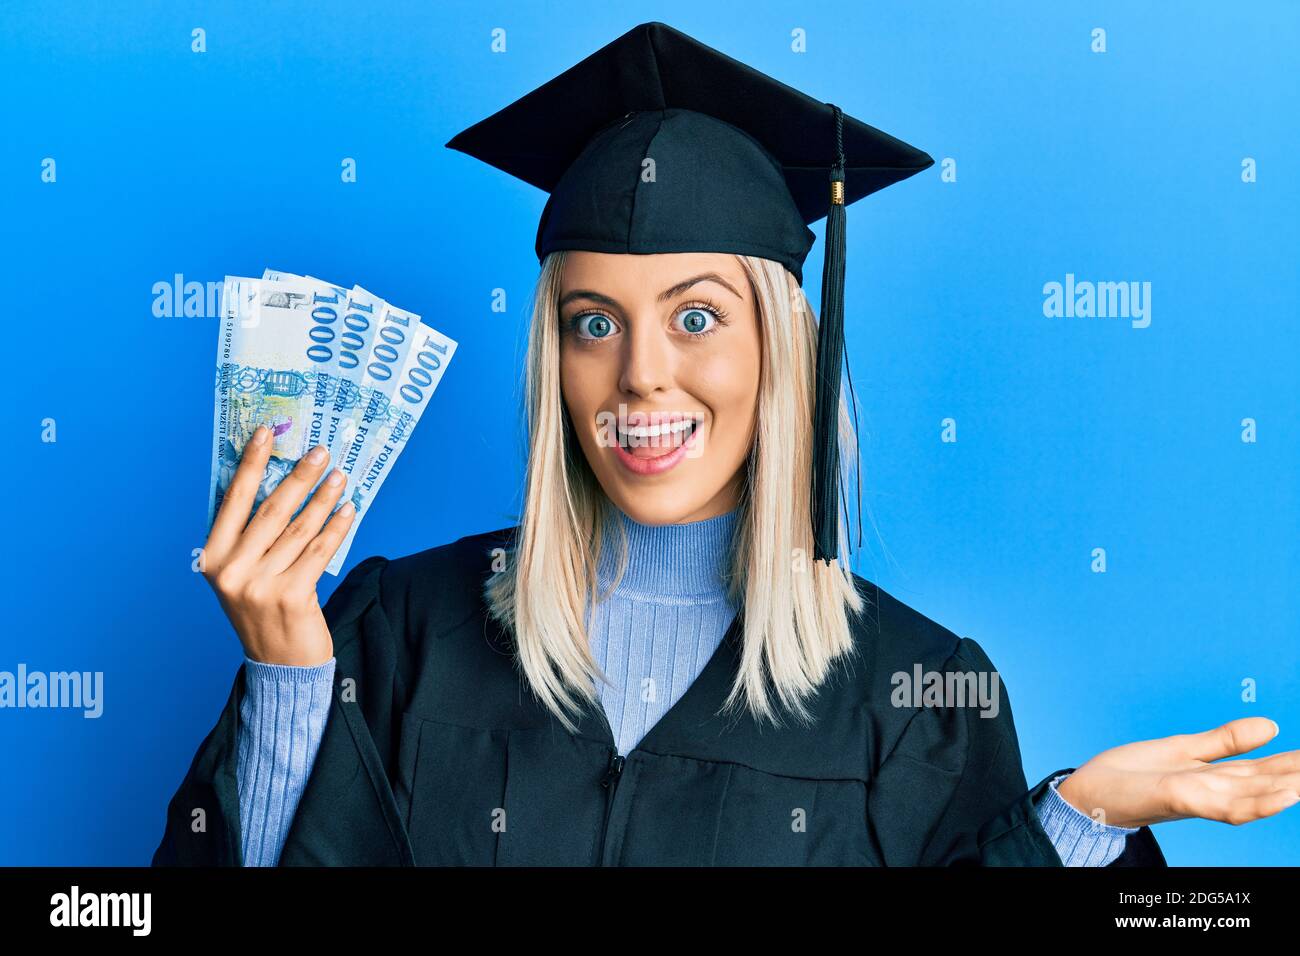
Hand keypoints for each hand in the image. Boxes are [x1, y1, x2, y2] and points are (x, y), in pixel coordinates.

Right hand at [200, 424, 355, 665]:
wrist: (280, 667)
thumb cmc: (264, 611)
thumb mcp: (244, 574)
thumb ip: (252, 537)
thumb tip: (279, 481)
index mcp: (213, 560)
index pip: (233, 501)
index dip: (250, 464)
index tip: (265, 433)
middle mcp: (232, 572)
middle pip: (271, 510)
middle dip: (298, 476)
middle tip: (321, 451)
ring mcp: (260, 586)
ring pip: (299, 529)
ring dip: (324, 499)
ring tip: (340, 477)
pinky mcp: (292, 598)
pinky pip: (320, 551)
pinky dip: (337, 528)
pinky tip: (348, 510)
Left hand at [1056, 717, 1299, 828]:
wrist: (1088, 794)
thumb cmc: (1132, 776)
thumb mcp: (1184, 750)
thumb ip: (1226, 741)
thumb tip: (1272, 726)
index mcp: (1215, 777)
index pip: (1266, 771)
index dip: (1295, 765)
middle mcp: (1212, 791)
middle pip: (1265, 784)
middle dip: (1297, 777)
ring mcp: (1197, 797)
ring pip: (1252, 796)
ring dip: (1286, 791)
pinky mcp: (1178, 798)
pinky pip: (1223, 804)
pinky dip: (1255, 802)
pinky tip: (1284, 796)